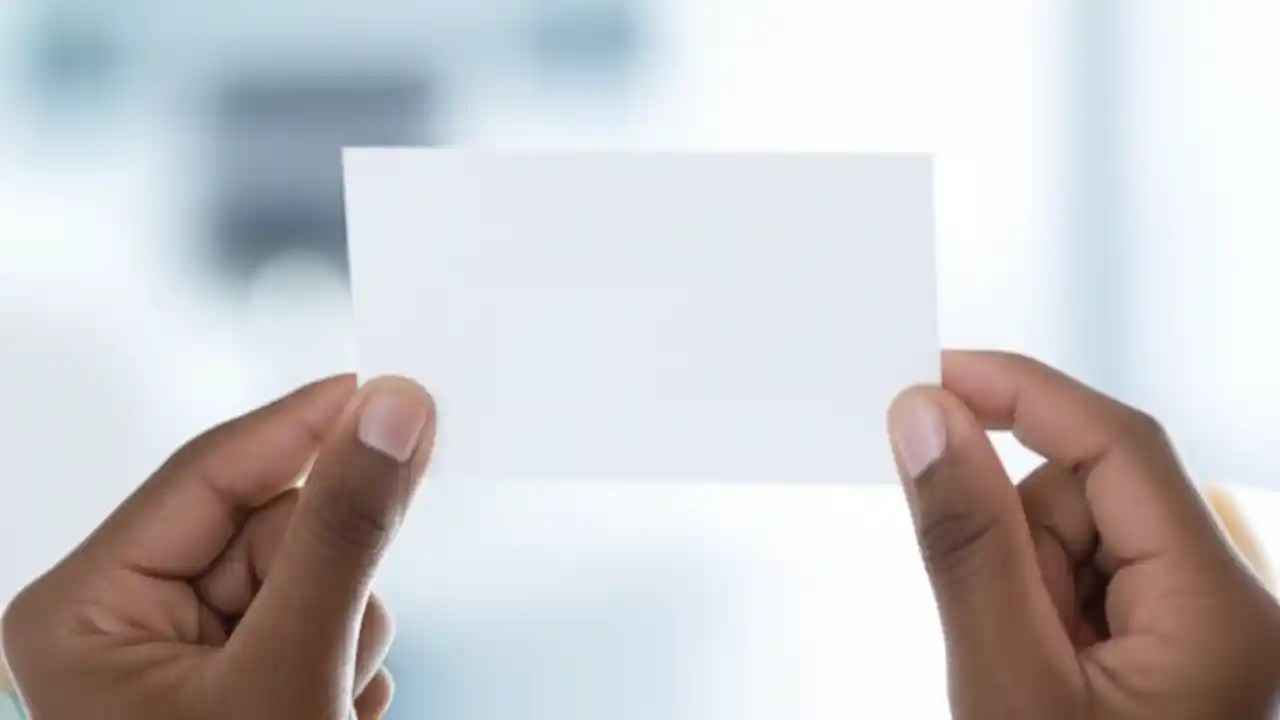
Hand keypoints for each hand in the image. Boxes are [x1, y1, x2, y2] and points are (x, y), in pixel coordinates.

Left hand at [2, 375, 435, 718]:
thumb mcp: (292, 672)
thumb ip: (344, 532)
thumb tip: (395, 408)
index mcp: (83, 607)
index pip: (209, 473)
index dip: (302, 423)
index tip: (387, 385)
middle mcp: (121, 621)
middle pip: (266, 529)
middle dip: (326, 577)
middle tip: (340, 644)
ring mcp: (179, 658)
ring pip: (304, 577)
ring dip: (343, 632)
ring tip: (327, 706)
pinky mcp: (232, 686)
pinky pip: (313, 624)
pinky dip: (340, 665)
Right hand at [888, 351, 1279, 718]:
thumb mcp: (1008, 686)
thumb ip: (970, 546)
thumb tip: (926, 418)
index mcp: (1216, 610)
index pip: (1120, 445)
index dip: (1020, 395)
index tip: (931, 377)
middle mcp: (1232, 604)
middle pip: (1092, 494)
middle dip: (1018, 542)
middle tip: (1000, 640)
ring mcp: (1206, 626)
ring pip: (1080, 534)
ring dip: (1026, 584)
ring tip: (1026, 677)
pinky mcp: (1177, 644)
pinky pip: (1087, 575)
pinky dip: (1039, 606)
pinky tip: (1043, 674)